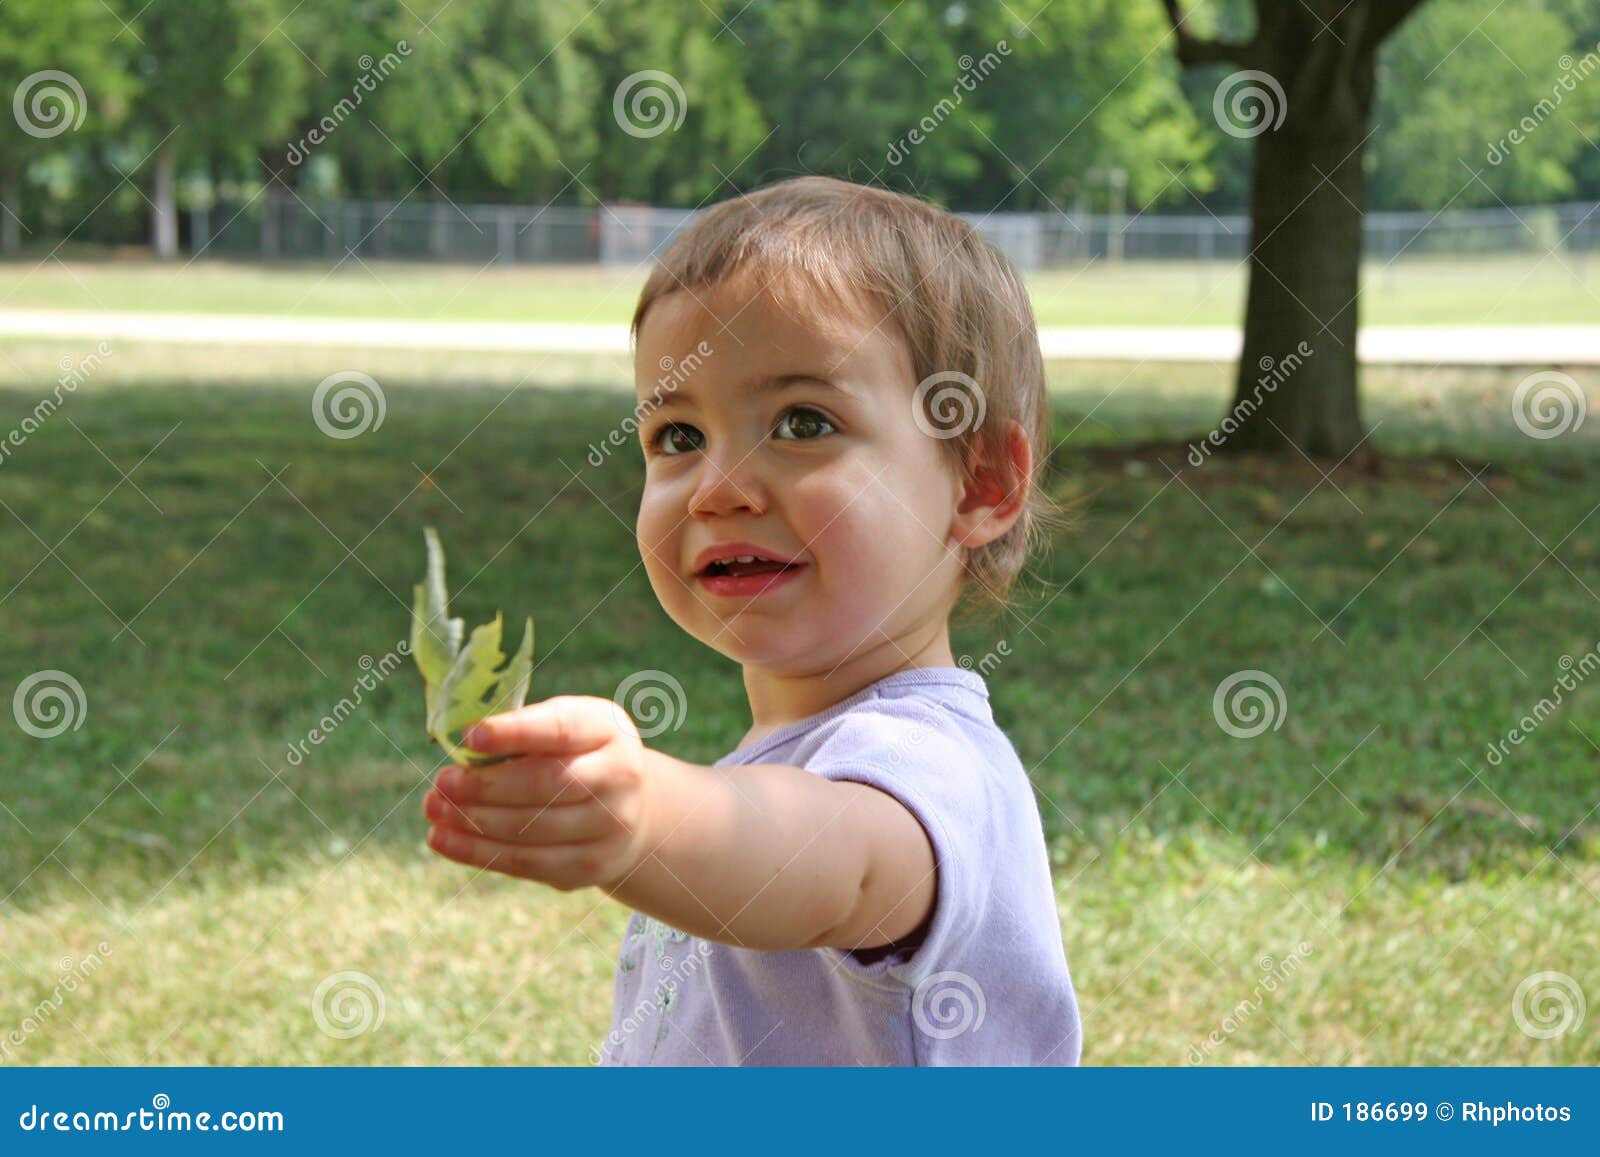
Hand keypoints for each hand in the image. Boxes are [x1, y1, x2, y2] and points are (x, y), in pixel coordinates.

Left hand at [422, 695, 652, 891]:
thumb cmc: (577, 756)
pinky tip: (443, 839)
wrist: (629, 809)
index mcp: (608, 729)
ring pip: (531, 829)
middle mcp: (620, 776)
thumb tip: (459, 746)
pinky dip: (477, 852)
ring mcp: (610, 826)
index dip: (514, 733)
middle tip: (441, 782)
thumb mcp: (566, 729)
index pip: (561, 729)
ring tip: (434, 810)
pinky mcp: (590, 867)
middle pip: (547, 784)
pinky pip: (526, 863)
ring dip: (473, 822)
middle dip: (487, 785)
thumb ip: (524, 731)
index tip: (469, 735)